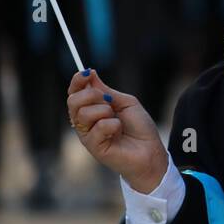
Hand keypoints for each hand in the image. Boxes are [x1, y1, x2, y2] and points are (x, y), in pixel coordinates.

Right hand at [67, 69, 167, 192]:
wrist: (151, 151)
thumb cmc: (140, 128)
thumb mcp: (126, 103)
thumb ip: (107, 91)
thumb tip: (90, 74)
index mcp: (91, 110)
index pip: (75, 93)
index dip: (77, 81)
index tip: (87, 72)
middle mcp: (85, 122)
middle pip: (73, 101)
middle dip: (92, 95)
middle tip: (109, 102)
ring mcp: (87, 135)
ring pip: (84, 113)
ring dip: (105, 112)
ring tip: (118, 121)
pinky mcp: (92, 147)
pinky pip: (97, 127)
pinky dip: (113, 125)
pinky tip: (118, 132)